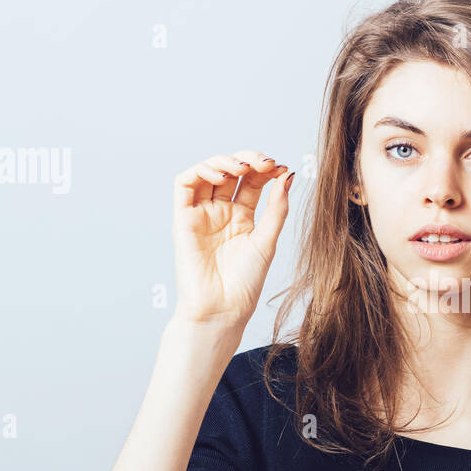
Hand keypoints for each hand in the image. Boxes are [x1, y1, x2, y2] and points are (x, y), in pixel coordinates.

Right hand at [171, 149, 295, 331]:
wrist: (222, 309)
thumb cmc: (244, 283)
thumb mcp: (267, 241)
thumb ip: (277, 208)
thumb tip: (287, 175)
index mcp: (242, 217)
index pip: (252, 181)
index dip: (265, 170)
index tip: (282, 168)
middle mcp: (220, 212)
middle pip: (231, 172)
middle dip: (249, 160)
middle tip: (266, 163)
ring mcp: (201, 214)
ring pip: (207, 172)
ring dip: (224, 161)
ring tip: (243, 168)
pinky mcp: (182, 218)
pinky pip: (183, 184)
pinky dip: (200, 171)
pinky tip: (221, 175)